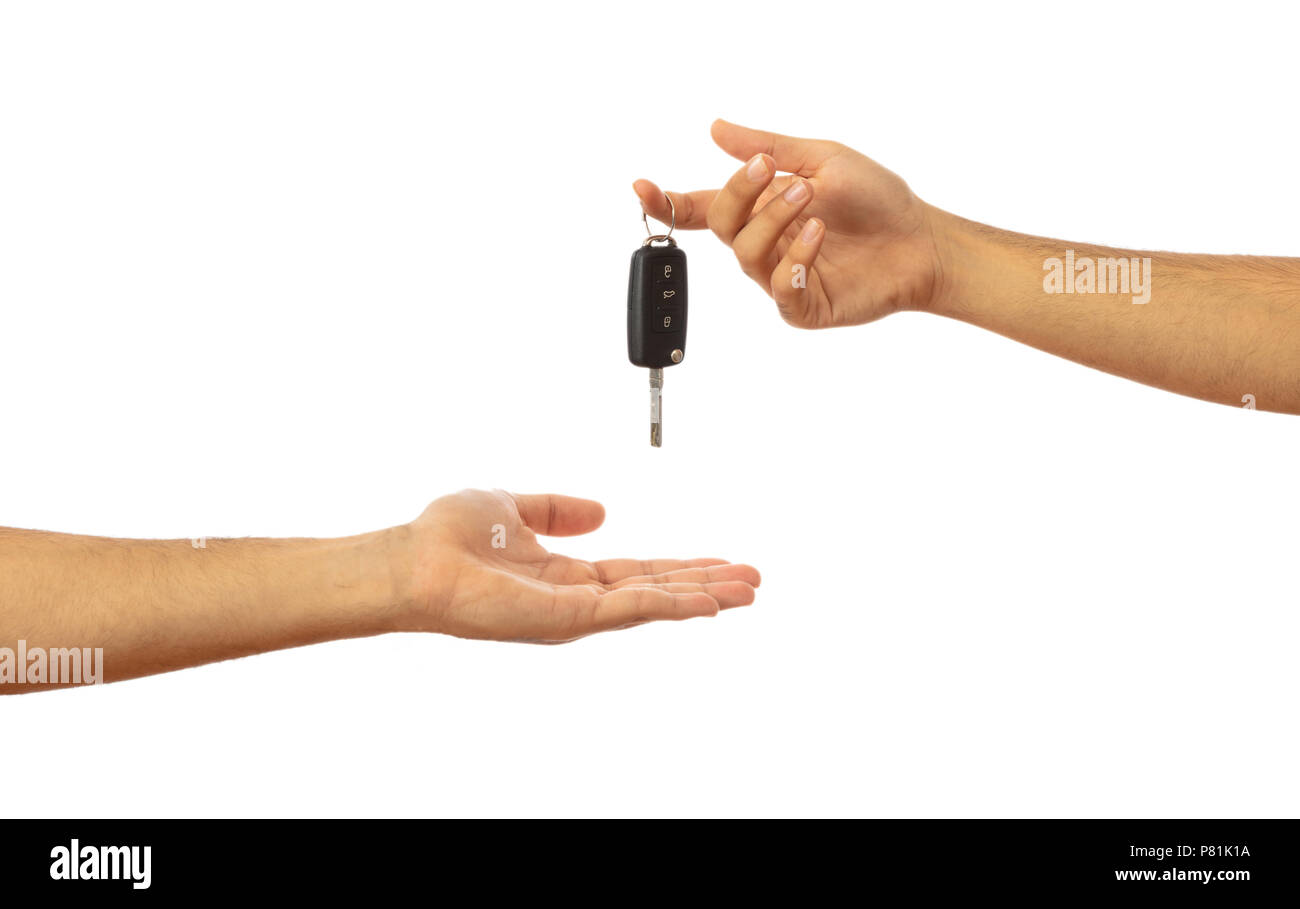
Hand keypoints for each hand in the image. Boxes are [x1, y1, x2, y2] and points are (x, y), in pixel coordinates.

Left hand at [394, 489, 758, 643]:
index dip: (682, 566)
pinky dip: (670, 605)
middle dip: (706, 585)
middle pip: (656, 591)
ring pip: (652, 604)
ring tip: (747, 591)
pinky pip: (629, 610)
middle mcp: (576, 599)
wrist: (411, 560)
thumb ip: (558, 510)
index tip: (722, 561)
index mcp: (566, 575)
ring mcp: (573, 613)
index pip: (638, 572)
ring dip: (702, 596)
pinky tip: (705, 600)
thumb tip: (600, 509)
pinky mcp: (565, 618)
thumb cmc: (446, 537)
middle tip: (753, 581)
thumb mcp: (514, 507)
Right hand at [634, 120, 949, 328]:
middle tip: (776, 172)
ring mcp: (781, 278)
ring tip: (809, 197)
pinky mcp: (803, 307)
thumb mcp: (820, 157)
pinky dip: (794, 259)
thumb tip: (716, 128)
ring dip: (772, 219)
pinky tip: (818, 234)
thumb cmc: (876, 200)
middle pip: (720, 225)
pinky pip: (778, 290)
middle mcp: (765, 245)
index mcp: (762, 211)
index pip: (702, 208)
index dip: (669, 201)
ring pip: (745, 254)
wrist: (921, 240)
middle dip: (741, 195)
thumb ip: (765, 145)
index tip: (642, 187)